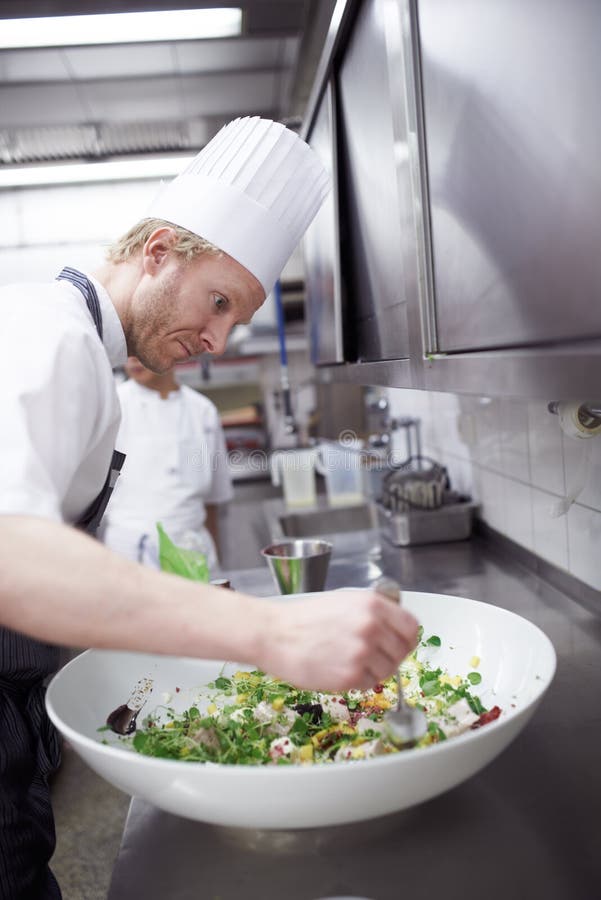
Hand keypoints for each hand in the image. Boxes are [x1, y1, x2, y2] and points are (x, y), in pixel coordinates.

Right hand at [257, 589, 419, 691]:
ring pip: (388, 670)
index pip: (412, 627)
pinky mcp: (350, 676)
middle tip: (370, 655)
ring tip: (348, 660)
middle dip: (390, 656)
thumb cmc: (305, 618)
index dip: (406, 638)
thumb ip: (375, 613)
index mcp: (373, 605)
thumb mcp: (345, 600)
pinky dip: (358, 680)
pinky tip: (338, 668)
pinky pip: (369, 683)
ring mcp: (362, 652)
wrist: (275, 634)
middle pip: (402, 651)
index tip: (399, 643)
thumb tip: (398, 630)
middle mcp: (371, 627)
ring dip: (374, 670)